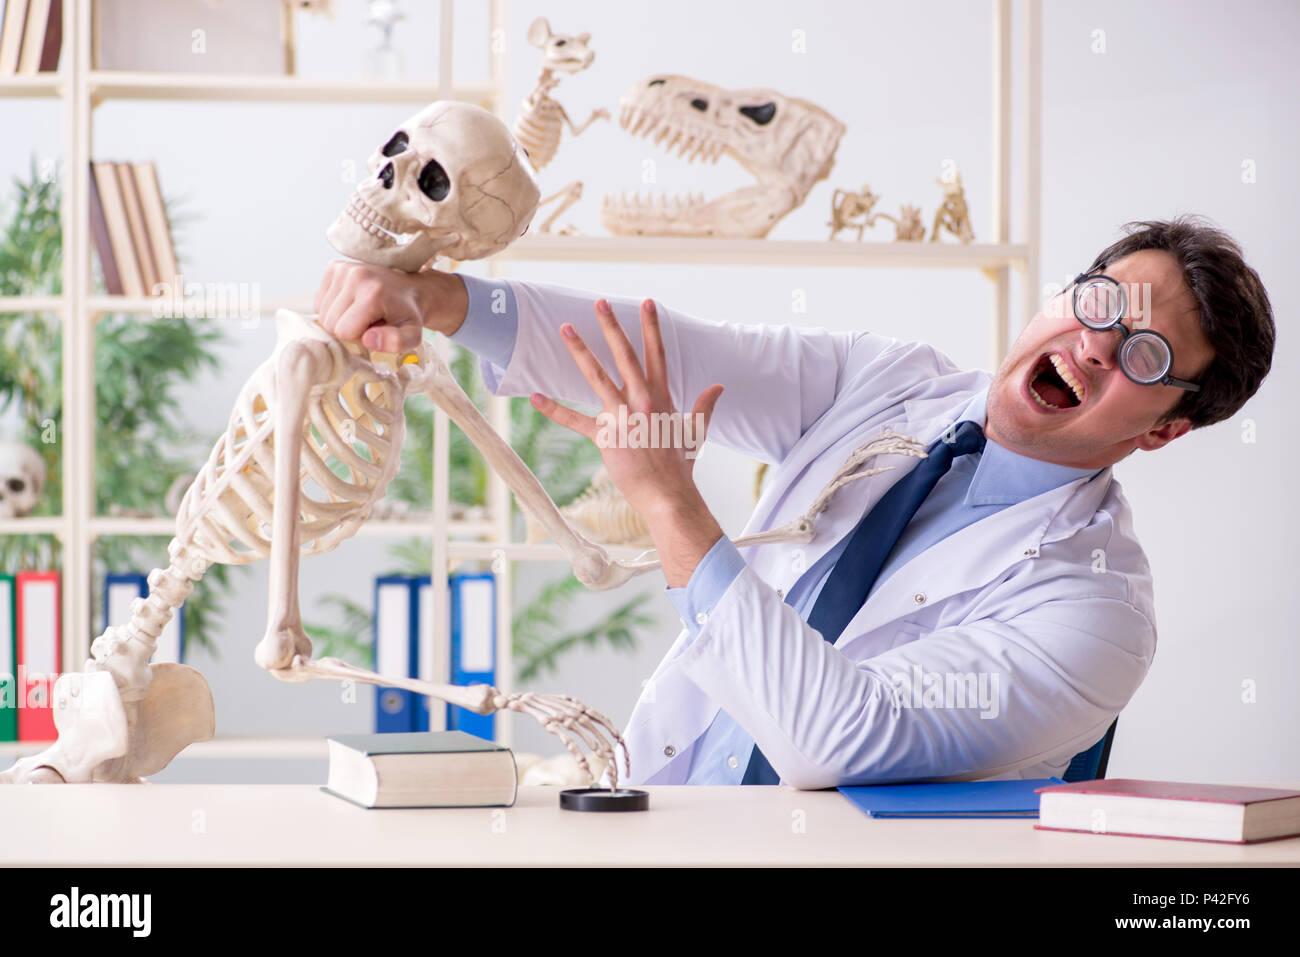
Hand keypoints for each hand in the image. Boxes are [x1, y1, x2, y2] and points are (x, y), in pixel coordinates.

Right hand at [314, 260, 467, 352]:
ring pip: (323, 314)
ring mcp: (343, 268)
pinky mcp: (334, 267)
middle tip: (369, 322)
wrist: (408, 288)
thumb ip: (396, 342)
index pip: (344, 331)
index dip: (358, 338)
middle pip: (330, 323)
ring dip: (340, 319)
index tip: (375, 330)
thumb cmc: (408, 314)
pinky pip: (320, 302)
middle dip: (348, 329)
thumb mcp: (412, 335)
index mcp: (373, 293)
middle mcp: (356, 275)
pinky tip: (352, 303)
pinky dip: (333, 308)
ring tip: (362, 312)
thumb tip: (368, 339)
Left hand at [529, 298, 725, 585]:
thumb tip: (719, 387)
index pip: (657, 354)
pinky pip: (575, 421)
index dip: (652, 327)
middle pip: (626, 356)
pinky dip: (555, 410)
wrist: (669, 495)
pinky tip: (536, 397)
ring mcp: (623, 417)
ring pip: (598, 376)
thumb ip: (704, 406)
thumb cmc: (680, 466)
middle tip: (600, 302)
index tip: (647, 302)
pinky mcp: (605, 438)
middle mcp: (642, 401)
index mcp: (662, 397)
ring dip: (580, 351)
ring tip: (565, 328)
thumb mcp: (695, 431)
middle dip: (612, 327)